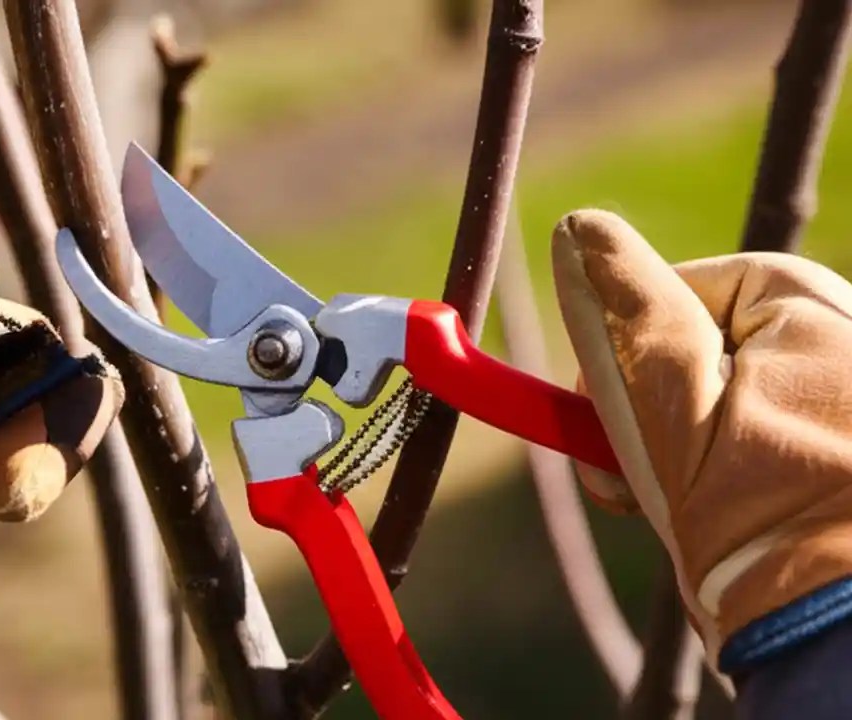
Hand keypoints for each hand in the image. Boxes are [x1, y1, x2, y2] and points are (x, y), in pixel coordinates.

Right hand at [552, 209, 851, 677]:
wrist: (849, 645)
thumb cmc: (759, 521)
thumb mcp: (672, 406)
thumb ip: (628, 311)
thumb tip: (580, 228)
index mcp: (811, 306)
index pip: (682, 291)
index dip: (620, 350)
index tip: (594, 415)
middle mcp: (850, 339)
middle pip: (711, 346)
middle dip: (654, 410)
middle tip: (628, 480)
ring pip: (737, 398)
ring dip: (688, 448)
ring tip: (681, 510)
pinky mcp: (850, 454)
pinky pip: (776, 437)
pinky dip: (738, 473)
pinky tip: (730, 517)